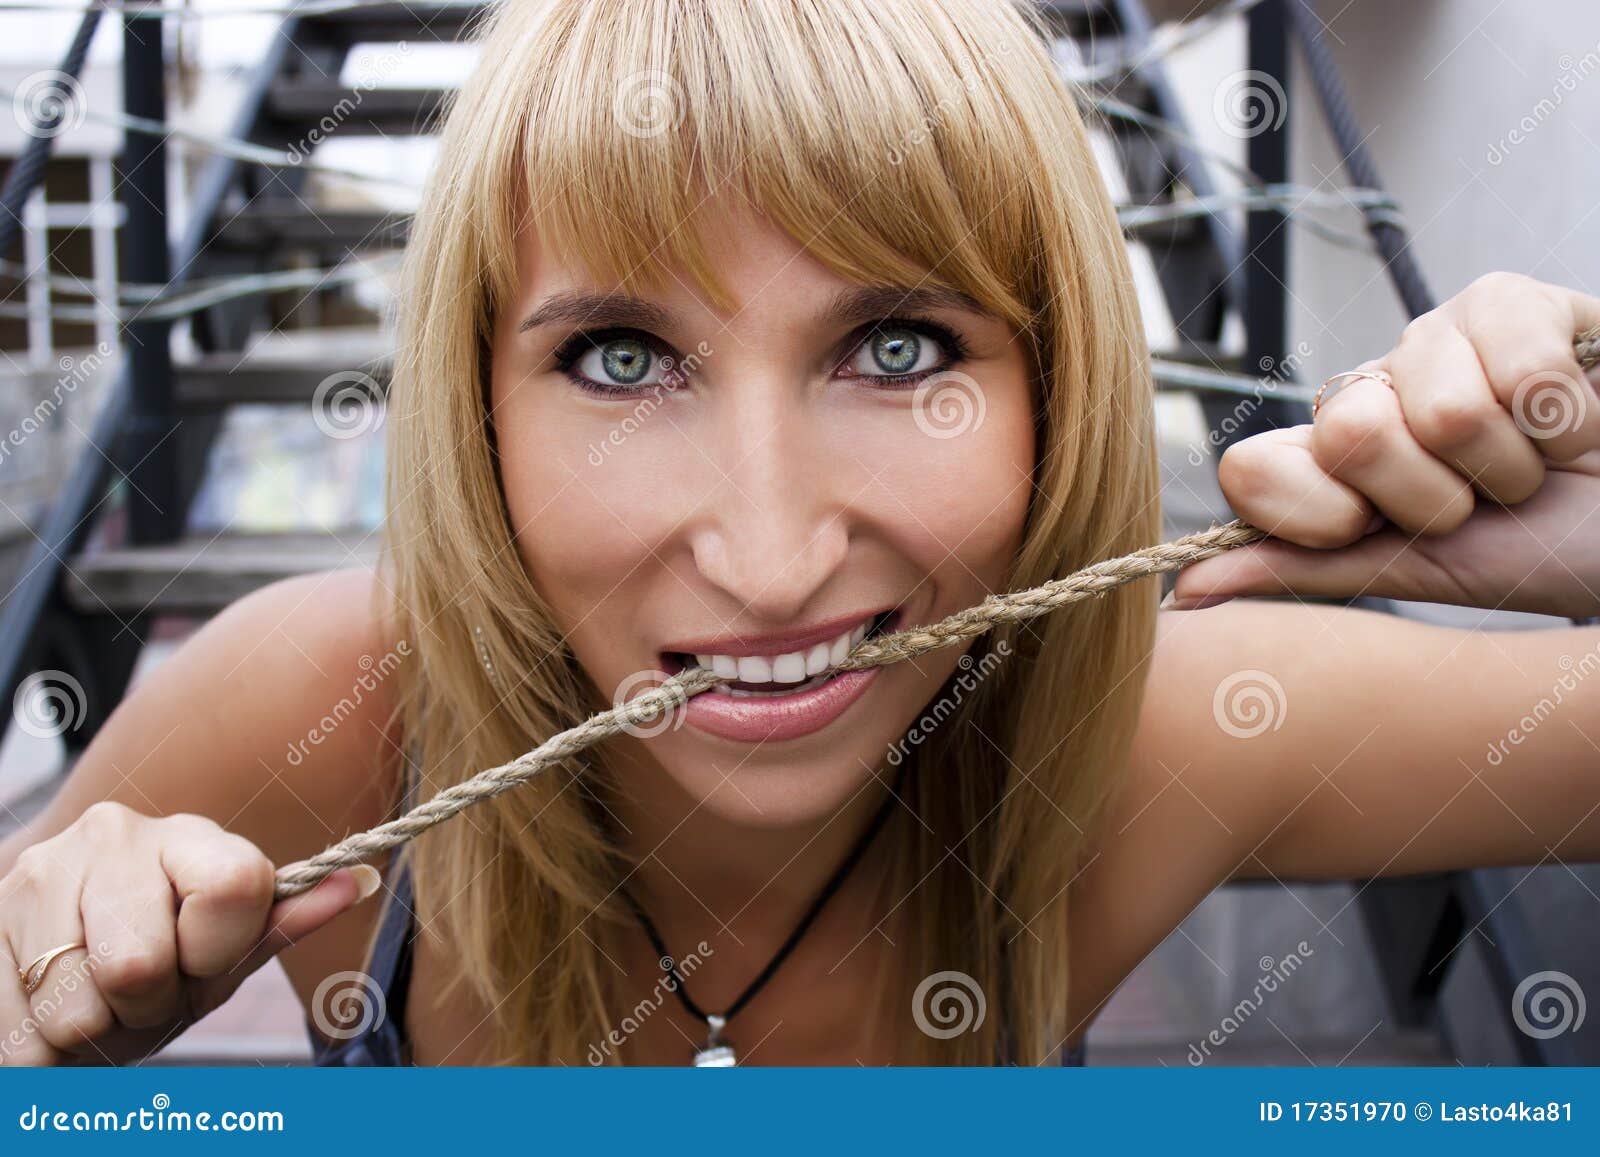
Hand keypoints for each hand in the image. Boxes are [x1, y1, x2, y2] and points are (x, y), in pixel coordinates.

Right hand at [0, 801, 377, 1065]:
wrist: (47, 964)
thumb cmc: (155, 963)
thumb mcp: (224, 952)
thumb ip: (284, 919)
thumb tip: (362, 880)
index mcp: (188, 834)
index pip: (237, 887)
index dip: (217, 952)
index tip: (201, 961)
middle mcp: (112, 833)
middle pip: (141, 964)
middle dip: (147, 1004)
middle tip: (142, 992)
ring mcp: (38, 872)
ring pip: (76, 1007)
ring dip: (91, 1030)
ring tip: (96, 998)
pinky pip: (20, 1037)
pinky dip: (40, 1050)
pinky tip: (44, 1008)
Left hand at [1172, 272, 1599, 618]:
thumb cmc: (1537, 545)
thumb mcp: (1415, 571)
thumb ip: (1300, 568)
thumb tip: (1180, 593)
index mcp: (1325, 454)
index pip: (1250, 467)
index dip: (1317, 516)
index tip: (1374, 532)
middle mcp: (1367, 385)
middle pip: (1348, 435)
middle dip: (1435, 497)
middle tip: (1477, 501)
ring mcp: (1432, 336)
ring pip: (1446, 412)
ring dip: (1512, 467)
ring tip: (1533, 466)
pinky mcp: (1510, 300)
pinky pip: (1523, 374)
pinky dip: (1567, 426)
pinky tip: (1573, 425)